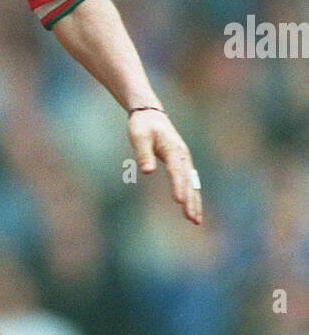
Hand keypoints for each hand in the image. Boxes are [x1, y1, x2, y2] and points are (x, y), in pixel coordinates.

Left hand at [127, 109, 201, 225]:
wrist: (150, 114)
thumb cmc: (143, 125)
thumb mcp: (139, 136)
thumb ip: (143, 153)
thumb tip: (147, 171)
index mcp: (173, 148)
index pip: (176, 171)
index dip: (178, 186)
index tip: (179, 201)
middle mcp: (183, 155)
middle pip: (188, 181)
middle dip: (190, 200)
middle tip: (191, 219)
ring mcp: (184, 160)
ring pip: (192, 184)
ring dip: (194, 202)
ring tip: (195, 220)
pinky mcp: (181, 163)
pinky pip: (189, 182)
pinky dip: (192, 196)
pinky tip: (192, 209)